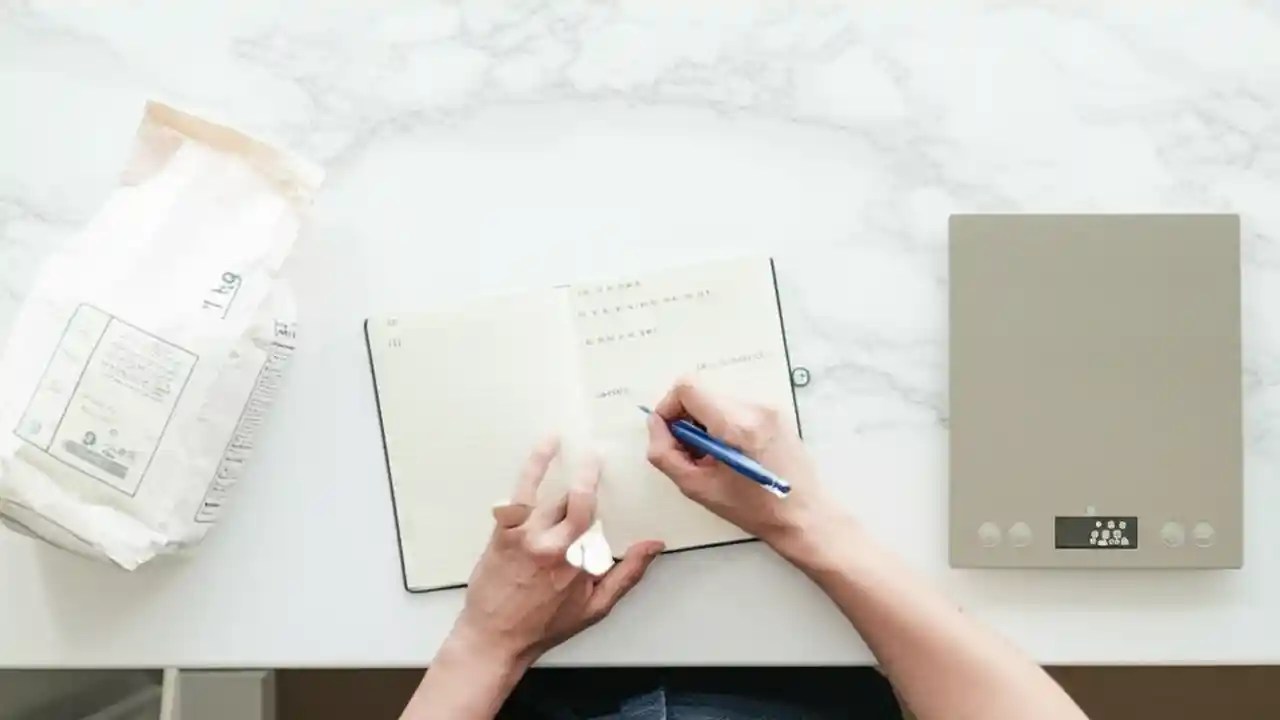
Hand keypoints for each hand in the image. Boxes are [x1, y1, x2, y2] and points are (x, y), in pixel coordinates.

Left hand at [449, 438, 664, 669]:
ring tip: (558, 441)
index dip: (595, 487)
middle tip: (587, 464)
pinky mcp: (503, 532)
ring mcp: (524, 535)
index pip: (592, 513)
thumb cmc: (544, 625)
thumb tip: (653, 545)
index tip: (603, 467)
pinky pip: (519, 493)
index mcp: (577, 561)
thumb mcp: (596, 606)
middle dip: (579, 488)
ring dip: (554, 469)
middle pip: (572, 500)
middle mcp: (551, 543)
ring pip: (548, 494)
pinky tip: (538, 451)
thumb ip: (628, 573)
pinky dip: (530, 469)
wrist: (495, 637)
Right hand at [645, 377, 831, 547]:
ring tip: (713, 458)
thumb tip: (656, 424)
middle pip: (701, 392)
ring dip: (704, 423)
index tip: (670, 434)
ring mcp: (768, 407)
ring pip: (717, 400)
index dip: (669, 407)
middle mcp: (754, 407)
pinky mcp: (775, 412)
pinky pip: (735, 408)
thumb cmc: (754, 509)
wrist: (805, 515)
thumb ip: (665, 453)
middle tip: (691, 454)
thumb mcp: (697, 488)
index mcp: (736, 424)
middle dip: (686, 419)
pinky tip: (731, 454)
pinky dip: (723, 425)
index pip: (688, 387)